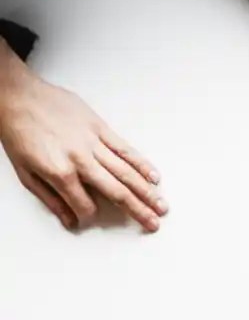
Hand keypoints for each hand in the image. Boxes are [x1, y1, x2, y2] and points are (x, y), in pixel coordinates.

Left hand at [0, 57, 163, 231]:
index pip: (85, 205)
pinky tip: (154, 176)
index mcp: (59, 172)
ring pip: (126, 172)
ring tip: (161, 206)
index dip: (89, 216)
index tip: (91, 217)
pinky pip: (125, 148)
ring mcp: (92, 142)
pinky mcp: (99, 127)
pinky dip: (142, 163)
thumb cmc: (18, 131)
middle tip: (153, 224)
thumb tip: (69, 220)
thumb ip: (50, 199)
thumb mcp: (24, 173)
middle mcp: (80, 159)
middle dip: (138, 211)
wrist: (17, 95)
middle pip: (116, 192)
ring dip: (147, 191)